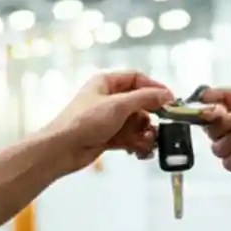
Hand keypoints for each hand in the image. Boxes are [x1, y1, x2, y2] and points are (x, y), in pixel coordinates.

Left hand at [45, 71, 173, 174]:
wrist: (61, 150)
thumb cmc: (83, 122)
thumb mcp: (118, 105)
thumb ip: (145, 98)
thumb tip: (166, 95)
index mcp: (106, 82)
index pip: (137, 79)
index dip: (154, 88)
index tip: (169, 100)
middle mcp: (108, 99)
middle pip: (139, 103)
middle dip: (150, 116)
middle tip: (160, 125)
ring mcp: (108, 118)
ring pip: (136, 123)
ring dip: (144, 133)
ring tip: (146, 142)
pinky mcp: (108, 136)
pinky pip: (130, 137)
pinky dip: (136, 144)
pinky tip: (139, 151)